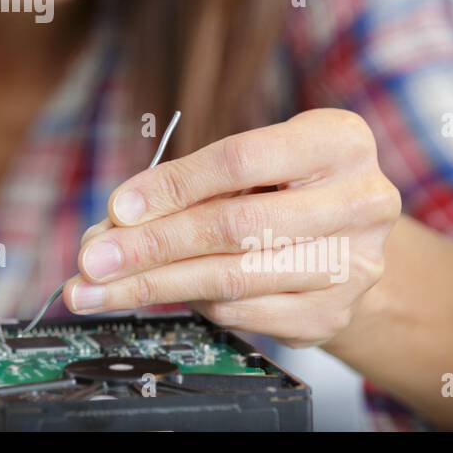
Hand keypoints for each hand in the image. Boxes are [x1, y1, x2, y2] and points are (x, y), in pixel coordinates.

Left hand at [64, 108, 400, 348]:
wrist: (350, 240)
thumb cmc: (285, 186)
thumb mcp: (249, 164)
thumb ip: (186, 186)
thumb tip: (111, 225)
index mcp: (340, 140)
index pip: (241, 160)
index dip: (173, 186)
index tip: (118, 209)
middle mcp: (360, 200)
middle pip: (234, 225)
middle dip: (151, 246)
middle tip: (93, 260)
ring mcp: (353, 263)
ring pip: (233, 277)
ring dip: (154, 285)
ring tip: (99, 288)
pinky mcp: (335, 312)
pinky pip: (244, 312)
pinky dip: (192, 303)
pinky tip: (157, 295)